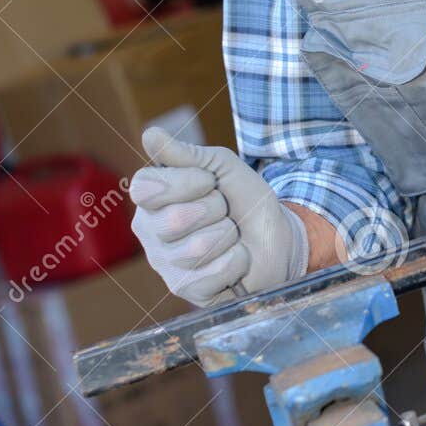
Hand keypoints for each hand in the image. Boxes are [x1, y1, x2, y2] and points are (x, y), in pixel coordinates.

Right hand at [129, 127, 308, 305]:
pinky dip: (237, 261)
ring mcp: (165, 264)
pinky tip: (236, 259)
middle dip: (215, 210)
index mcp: (151, 198)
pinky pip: (213, 273)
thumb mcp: (223, 167)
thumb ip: (187, 154)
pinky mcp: (187, 290)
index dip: (187, 182)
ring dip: (229, 236)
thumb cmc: (245, 201)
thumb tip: (150, 134)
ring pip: (198, 248)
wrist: (278, 237)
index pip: (148, 187)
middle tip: (224, 212)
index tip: (210, 183)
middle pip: (176, 219)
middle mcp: (149, 232)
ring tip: (231, 235)